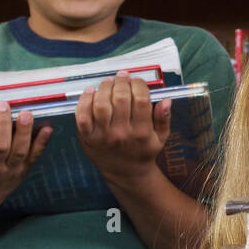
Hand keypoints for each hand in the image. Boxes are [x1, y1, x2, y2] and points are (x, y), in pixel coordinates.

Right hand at [0, 103, 51, 215]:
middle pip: (1, 146)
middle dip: (3, 124)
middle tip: (3, 105)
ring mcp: (10, 171)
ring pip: (20, 151)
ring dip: (24, 131)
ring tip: (25, 113)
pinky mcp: (23, 171)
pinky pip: (34, 157)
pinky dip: (42, 143)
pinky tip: (48, 128)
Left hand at [75, 70, 170, 184]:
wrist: (125, 173)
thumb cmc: (144, 151)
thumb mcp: (161, 138)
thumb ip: (163, 119)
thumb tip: (166, 100)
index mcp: (142, 132)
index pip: (141, 101)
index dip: (138, 85)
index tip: (137, 80)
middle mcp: (122, 133)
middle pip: (120, 99)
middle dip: (121, 83)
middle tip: (122, 76)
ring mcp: (102, 136)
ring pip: (101, 104)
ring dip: (104, 88)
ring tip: (108, 81)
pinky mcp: (87, 137)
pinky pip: (82, 115)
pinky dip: (84, 101)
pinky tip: (91, 91)